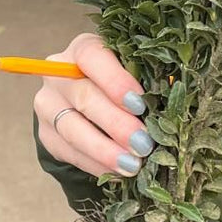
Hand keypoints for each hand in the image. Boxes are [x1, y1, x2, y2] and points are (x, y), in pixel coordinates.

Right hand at [35, 32, 155, 178]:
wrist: (92, 101)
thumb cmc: (125, 80)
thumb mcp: (136, 72)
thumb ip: (148, 80)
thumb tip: (173, 100)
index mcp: (83, 49)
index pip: (91, 57)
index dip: (115, 80)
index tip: (140, 104)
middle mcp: (58, 73)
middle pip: (83, 97)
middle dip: (116, 124)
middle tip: (143, 144)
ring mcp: (49, 105)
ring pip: (72, 129)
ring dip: (104, 150)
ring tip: (132, 165)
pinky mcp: (48, 134)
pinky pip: (69, 152)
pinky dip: (95, 165)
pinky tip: (117, 172)